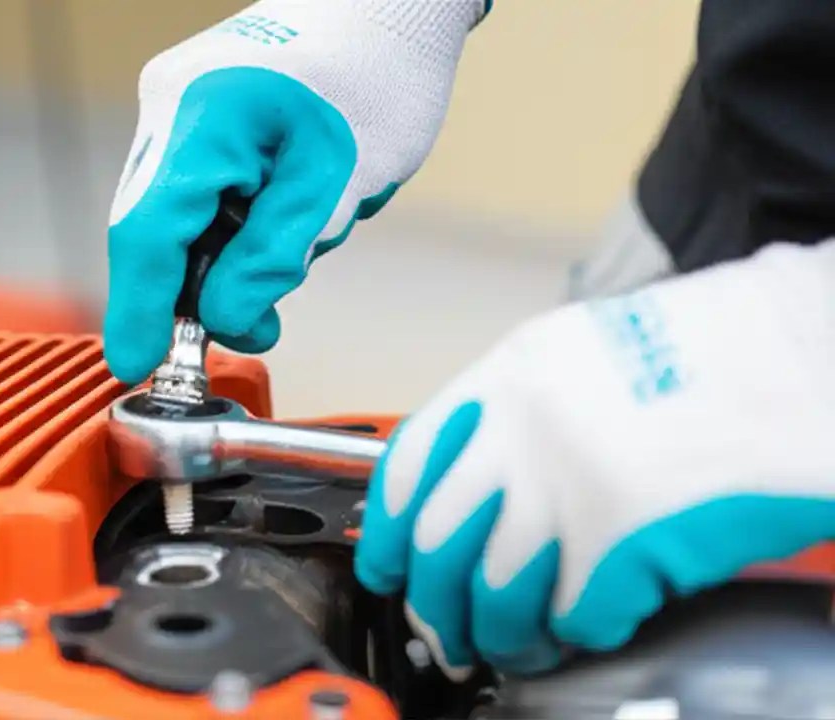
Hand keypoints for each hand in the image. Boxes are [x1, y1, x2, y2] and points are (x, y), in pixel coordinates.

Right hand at [103, 0, 488, 383]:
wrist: (387, 7)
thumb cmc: (377, 78)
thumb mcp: (334, 188)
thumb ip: (270, 262)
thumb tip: (224, 321)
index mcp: (203, 119)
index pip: (147, 232)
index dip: (138, 307)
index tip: (135, 363)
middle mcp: (169, 106)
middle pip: (149, 228)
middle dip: (191, 292)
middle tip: (249, 327)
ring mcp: (173, 106)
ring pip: (169, 216)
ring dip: (216, 260)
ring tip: (290, 254)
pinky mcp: (189, 113)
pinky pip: (187, 191)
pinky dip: (222, 229)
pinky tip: (270, 226)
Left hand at [354, 241, 834, 679]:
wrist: (804, 353)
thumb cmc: (712, 354)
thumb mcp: (582, 357)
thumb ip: (516, 418)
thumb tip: (474, 500)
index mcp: (508, 378)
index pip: (406, 468)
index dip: (388, 534)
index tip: (388, 569)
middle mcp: (522, 431)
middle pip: (438, 545)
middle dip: (436, 608)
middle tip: (449, 634)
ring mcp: (569, 485)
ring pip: (495, 595)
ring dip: (503, 637)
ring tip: (519, 648)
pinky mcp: (624, 539)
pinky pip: (574, 615)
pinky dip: (576, 634)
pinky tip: (592, 625)